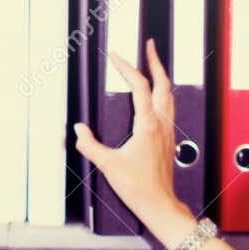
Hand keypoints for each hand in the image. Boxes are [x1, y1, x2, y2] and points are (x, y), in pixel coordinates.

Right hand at [72, 39, 187, 238]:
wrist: (159, 204)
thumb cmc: (139, 187)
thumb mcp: (108, 165)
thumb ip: (89, 145)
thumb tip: (78, 130)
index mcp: (148, 124)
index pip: (140, 86)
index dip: (127, 67)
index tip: (116, 56)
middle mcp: (161, 124)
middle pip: (163, 83)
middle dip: (155, 61)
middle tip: (148, 45)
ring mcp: (168, 131)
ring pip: (169, 94)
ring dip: (161, 76)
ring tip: (153, 64)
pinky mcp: (168, 139)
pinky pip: (169, 107)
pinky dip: (162, 93)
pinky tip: (155, 96)